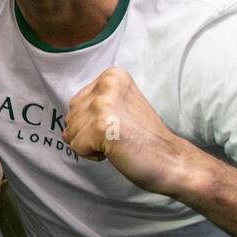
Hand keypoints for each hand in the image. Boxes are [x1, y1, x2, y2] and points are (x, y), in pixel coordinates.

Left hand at [62, 67, 191, 196]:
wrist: (172, 161)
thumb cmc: (143, 138)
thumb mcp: (118, 108)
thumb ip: (91, 106)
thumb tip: (64, 129)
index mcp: (112, 76)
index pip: (76, 103)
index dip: (92, 121)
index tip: (119, 124)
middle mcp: (107, 84)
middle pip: (70, 116)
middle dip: (88, 133)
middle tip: (119, 135)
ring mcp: (104, 103)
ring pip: (70, 132)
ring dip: (90, 144)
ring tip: (118, 142)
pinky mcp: (101, 125)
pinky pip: (76, 146)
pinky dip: (92, 155)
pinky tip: (115, 150)